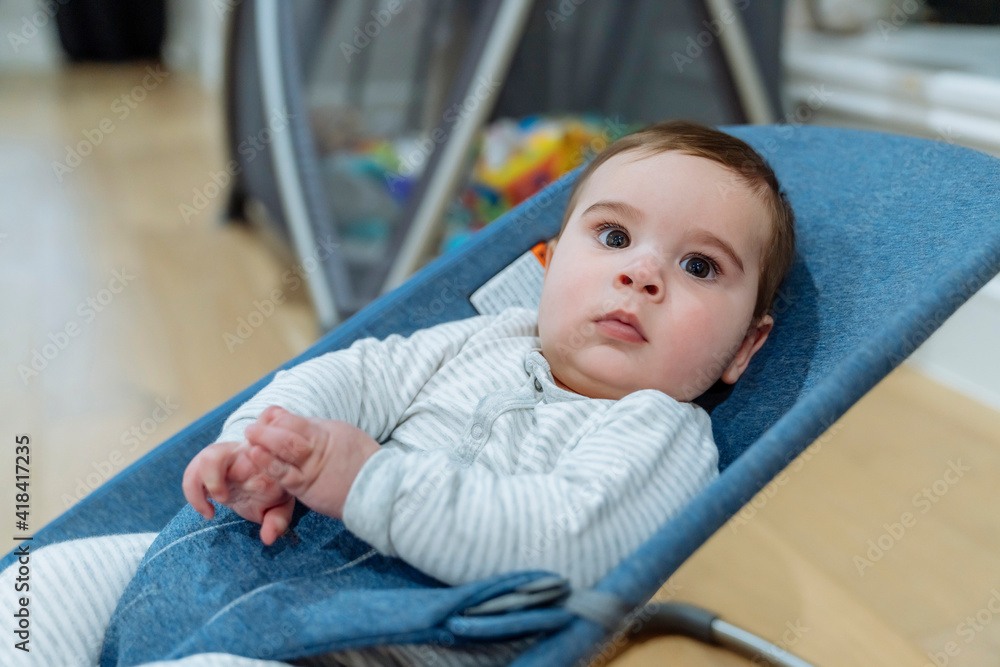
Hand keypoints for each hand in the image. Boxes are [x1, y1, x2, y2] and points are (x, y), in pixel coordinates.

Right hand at [182, 438, 294, 544]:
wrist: (265, 475)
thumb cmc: (274, 488)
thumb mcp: (281, 505)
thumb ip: (278, 520)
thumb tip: (268, 539)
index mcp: (258, 460)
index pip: (244, 455)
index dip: (234, 470)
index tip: (226, 497)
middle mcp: (236, 454)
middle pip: (213, 454)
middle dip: (210, 479)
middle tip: (222, 500)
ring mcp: (219, 458)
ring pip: (198, 464)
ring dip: (195, 490)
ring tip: (209, 513)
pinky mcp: (206, 467)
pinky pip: (191, 474)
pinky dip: (193, 495)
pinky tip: (208, 511)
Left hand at [244, 406, 380, 519]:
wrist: (379, 491)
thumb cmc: (364, 463)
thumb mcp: (345, 436)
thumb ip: (321, 431)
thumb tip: (300, 425)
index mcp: (327, 433)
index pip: (296, 420)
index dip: (277, 418)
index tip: (267, 418)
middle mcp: (318, 446)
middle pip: (288, 431)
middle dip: (267, 427)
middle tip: (251, 426)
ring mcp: (311, 467)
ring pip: (284, 449)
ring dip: (263, 441)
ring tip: (250, 436)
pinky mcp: (307, 488)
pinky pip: (283, 474)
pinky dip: (267, 463)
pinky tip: (256, 456)